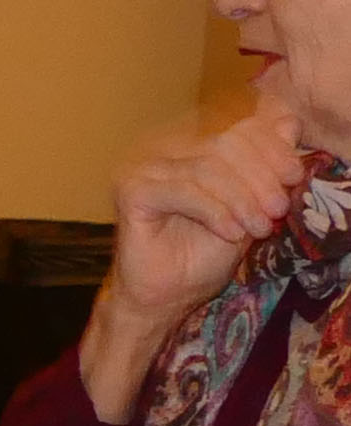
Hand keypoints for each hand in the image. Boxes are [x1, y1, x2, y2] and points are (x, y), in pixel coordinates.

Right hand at [83, 84, 306, 419]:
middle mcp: (167, 143)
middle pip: (236, 136)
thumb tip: (292, 120)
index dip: (276, 145)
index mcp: (196, 139)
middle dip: (266, 174)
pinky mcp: (133, 189)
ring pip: (215, 160)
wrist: (159, 306)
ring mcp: (144, 164)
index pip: (248, 120)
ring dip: (247, 195)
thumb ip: (267, 166)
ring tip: (260, 227)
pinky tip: (235, 232)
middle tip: (279, 212)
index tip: (292, 187)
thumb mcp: (252, 205)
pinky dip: (217, 208)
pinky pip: (187, 185)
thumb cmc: (205, 258)